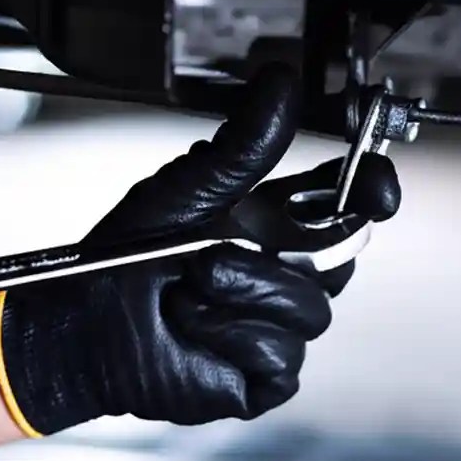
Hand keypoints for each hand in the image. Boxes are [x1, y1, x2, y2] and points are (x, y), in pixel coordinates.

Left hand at [0, 64, 399, 433]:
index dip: (372, 192)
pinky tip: (192, 326)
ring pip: (311, 310)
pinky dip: (231, 335)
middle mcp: (284, 271)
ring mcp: (279, 326)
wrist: (85, 325)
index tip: (376, 191)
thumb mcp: (187, 191)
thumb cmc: (125, 258)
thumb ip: (243, 146)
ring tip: (189, 286)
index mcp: (275, 220)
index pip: (348, 201)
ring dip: (242, 293)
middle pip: (341, 259)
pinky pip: (283, 355)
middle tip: (220, 247)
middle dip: (283, 252)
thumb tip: (281, 85)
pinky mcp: (265, 376)